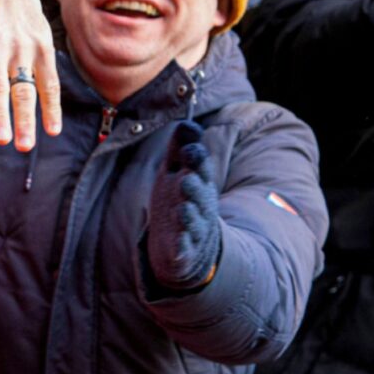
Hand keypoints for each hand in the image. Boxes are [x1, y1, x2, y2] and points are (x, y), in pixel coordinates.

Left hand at [146, 121, 223, 290]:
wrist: (185, 245)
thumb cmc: (179, 201)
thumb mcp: (175, 174)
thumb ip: (179, 151)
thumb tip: (185, 122)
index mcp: (197, 185)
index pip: (199, 170)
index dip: (195, 160)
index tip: (189, 149)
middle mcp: (199, 206)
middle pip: (198, 195)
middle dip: (193, 187)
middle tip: (187, 178)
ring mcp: (192, 229)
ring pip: (193, 222)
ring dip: (188, 215)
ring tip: (183, 208)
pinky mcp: (184, 251)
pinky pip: (185, 249)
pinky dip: (182, 248)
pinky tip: (178, 245)